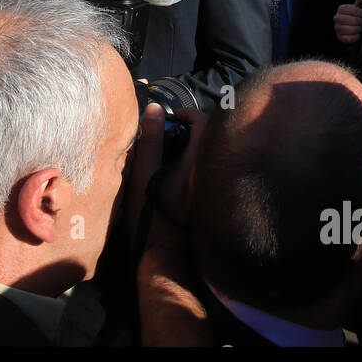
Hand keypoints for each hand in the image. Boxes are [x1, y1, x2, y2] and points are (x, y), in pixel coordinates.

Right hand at [130, 103, 205, 232]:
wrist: (164, 252)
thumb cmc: (149, 212)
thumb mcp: (143, 173)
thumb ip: (150, 139)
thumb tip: (154, 108)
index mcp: (198, 161)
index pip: (202, 122)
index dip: (187, 114)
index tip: (174, 117)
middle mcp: (213, 173)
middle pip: (211, 137)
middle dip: (195, 130)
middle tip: (175, 133)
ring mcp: (217, 188)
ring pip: (214, 154)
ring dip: (199, 147)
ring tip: (178, 152)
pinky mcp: (218, 201)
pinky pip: (215, 172)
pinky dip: (202, 165)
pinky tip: (185, 175)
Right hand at [334, 0, 361, 44]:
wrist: (346, 28)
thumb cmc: (353, 17)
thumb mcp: (356, 9)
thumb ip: (359, 2)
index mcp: (341, 9)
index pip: (353, 10)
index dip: (361, 13)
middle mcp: (337, 18)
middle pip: (353, 20)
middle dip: (361, 21)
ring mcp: (337, 28)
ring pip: (352, 30)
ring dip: (359, 29)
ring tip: (359, 28)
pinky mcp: (339, 37)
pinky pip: (350, 38)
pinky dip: (356, 37)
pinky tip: (357, 34)